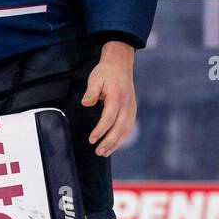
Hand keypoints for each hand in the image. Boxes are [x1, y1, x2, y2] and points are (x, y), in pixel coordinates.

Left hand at [81, 41, 135, 156]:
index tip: (92, 140)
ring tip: (105, 152)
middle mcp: (127, 105)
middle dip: (109, 142)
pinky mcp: (132, 110)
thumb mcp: (95, 78)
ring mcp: (131, 108)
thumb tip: (86, 103)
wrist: (120, 65)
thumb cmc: (106, 73)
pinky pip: (128, 127)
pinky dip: (122, 138)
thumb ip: (91, 92)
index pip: (108, 118)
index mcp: (116, 97)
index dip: (100, 131)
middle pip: (119, 128)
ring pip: (126, 130)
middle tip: (98, 152)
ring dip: (116, 143)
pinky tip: (114, 145)